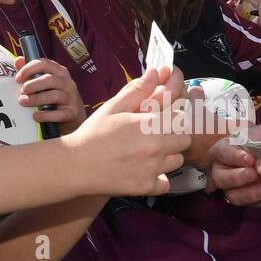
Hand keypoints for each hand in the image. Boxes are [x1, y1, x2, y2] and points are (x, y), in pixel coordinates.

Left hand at [14, 56, 85, 133]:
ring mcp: (72, 98)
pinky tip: (36, 116)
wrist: (74, 115)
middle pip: (49, 79)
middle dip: (32, 85)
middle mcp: (68, 83)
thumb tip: (18, 60)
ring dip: (36, 99)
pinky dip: (46, 115)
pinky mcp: (72, 113)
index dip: (29, 69)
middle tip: (22, 91)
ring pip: (55, 95)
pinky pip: (59, 114)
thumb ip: (32, 72)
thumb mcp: (46, 82)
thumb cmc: (56, 96)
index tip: (18, 78)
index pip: (44, 63)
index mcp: (60, 72)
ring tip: (24, 102)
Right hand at [67, 67, 191, 196]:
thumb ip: (138, 90)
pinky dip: (159, 179)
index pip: (181, 117)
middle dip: (174, 136)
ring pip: (177, 161)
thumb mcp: (114, 107)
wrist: (75, 166)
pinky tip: (144, 171)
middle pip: (184, 140)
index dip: (173, 117)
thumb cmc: (93, 134)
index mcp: (149, 124)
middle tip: (157, 137)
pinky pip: (166, 183)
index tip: (163, 120)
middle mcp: (155, 146)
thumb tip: (156, 73)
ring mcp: (152, 168)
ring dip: (168, 157)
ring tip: (148, 154)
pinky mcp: (146, 186)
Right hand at [206, 125, 260, 206]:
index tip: (249, 158)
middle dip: (237, 177)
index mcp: (223, 150)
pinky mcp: (248, 198)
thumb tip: (252, 154)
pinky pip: (250, 204)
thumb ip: (254, 142)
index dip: (233, 157)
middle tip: (253, 174)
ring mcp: (234, 187)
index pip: (221, 153)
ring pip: (232, 195)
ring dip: (249, 193)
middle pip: (220, 178)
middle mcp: (223, 170)